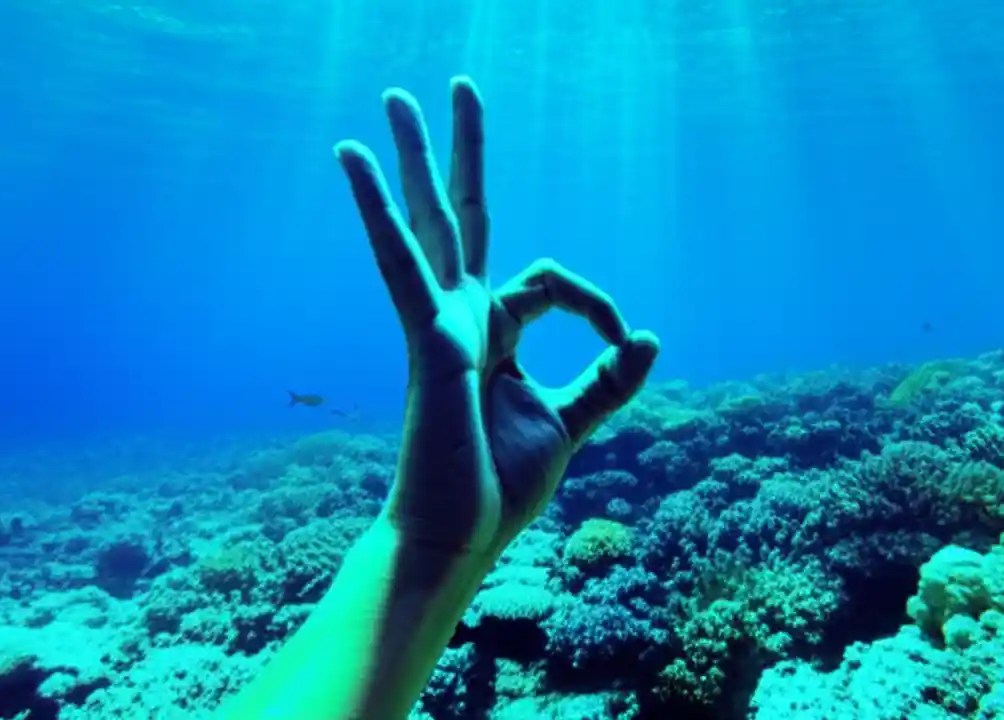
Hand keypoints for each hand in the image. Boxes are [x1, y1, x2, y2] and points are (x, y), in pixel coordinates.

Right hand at [334, 77, 658, 558]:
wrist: (456, 537)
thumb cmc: (497, 484)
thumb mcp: (569, 421)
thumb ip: (607, 380)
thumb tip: (650, 335)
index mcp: (495, 333)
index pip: (551, 280)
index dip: (599, 302)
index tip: (627, 342)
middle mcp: (462, 316)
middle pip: (463, 217)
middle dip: (460, 153)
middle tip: (451, 86)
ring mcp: (440, 325)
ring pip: (430, 224)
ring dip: (413, 159)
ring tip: (394, 99)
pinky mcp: (428, 342)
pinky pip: (401, 266)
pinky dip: (377, 215)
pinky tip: (353, 164)